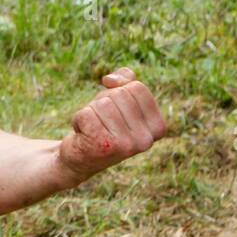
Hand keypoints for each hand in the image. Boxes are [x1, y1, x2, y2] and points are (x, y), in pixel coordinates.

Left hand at [56, 67, 166, 185]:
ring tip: (93, 127)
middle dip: (103, 101)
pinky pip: (86, 114)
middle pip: (120, 94)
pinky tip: (83, 134)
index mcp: (157, 128)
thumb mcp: (118, 98)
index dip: (118, 92)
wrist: (80, 156)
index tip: (115, 111)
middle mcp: (146, 140)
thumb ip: (124, 80)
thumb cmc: (103, 122)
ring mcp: (126, 146)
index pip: (138, 88)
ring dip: (91, 111)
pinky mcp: (103, 147)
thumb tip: (111, 80)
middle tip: (101, 121)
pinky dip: (79, 119)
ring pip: (103, 103)